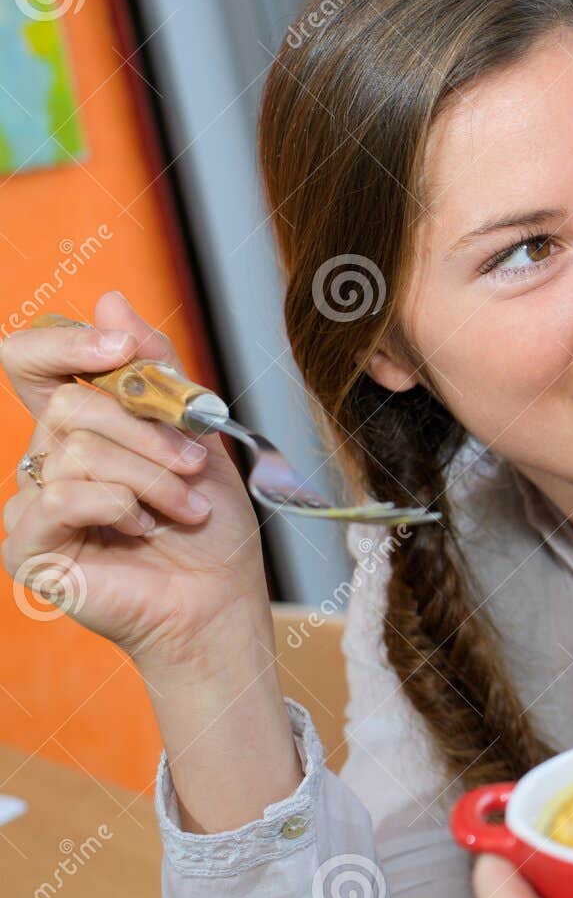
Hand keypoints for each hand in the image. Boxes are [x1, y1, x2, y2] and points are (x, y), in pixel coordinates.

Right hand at [0, 291, 271, 669]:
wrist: (220, 597)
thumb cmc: (209, 524)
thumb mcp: (195, 433)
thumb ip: (154, 371)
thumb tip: (110, 300)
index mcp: (78, 426)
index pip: (33, 361)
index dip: (65, 343)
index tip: (120, 352)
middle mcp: (44, 460)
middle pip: (71, 406)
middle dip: (147, 432)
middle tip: (194, 467)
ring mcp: (29, 504)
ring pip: (76, 449)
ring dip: (150, 476)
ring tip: (184, 509)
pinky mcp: (26, 546)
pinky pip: (64, 496)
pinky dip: (122, 505)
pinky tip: (145, 529)